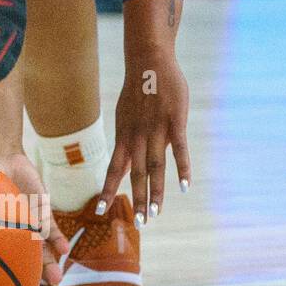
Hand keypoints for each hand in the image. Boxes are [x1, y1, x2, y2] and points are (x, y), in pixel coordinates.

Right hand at [0, 151, 67, 285]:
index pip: (4, 261)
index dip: (9, 279)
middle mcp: (15, 233)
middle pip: (25, 260)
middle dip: (32, 278)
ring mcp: (30, 224)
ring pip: (42, 250)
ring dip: (49, 264)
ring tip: (57, 279)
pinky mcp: (43, 212)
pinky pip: (52, 229)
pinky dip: (58, 239)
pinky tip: (64, 250)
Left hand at [101, 49, 189, 223]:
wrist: (148, 62)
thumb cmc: (138, 90)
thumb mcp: (125, 115)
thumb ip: (129, 137)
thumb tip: (129, 156)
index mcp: (123, 136)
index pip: (113, 168)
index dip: (107, 189)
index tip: (101, 210)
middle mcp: (137, 136)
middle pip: (135, 174)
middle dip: (136, 200)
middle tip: (139, 224)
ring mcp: (156, 130)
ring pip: (155, 167)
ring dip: (156, 191)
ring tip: (156, 213)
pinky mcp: (175, 122)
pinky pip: (179, 150)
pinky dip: (182, 169)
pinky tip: (184, 187)